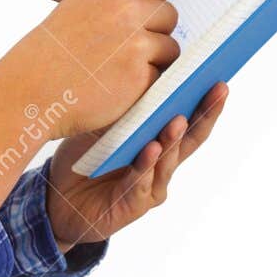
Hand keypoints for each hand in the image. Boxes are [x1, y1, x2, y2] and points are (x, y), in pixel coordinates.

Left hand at [44, 82, 229, 252]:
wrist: (56, 199)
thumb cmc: (85, 160)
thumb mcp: (105, 127)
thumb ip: (127, 110)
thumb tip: (142, 70)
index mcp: (160, 145)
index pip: (190, 121)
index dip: (206, 102)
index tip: (219, 77)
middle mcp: (162, 167)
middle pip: (190, 140)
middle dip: (205, 114)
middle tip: (217, 90)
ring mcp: (150, 188)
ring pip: (167, 161)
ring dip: (173, 139)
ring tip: (177, 119)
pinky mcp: (133, 206)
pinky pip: (139, 182)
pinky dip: (145, 165)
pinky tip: (150, 149)